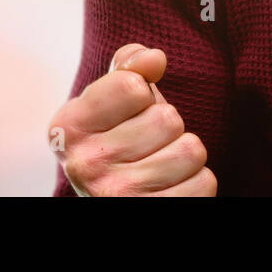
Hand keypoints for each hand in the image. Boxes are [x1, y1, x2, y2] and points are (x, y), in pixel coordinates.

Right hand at [48, 43, 217, 195]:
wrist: (114, 199)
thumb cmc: (118, 139)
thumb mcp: (110, 100)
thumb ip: (128, 68)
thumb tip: (155, 58)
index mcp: (68, 128)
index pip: (134, 85)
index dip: (143, 95)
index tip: (126, 115)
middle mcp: (85, 165)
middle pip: (168, 118)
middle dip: (167, 128)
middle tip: (146, 146)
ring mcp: (115, 196)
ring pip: (191, 150)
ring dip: (184, 155)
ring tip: (159, 167)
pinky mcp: (149, 213)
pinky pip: (204, 182)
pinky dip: (196, 182)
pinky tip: (170, 189)